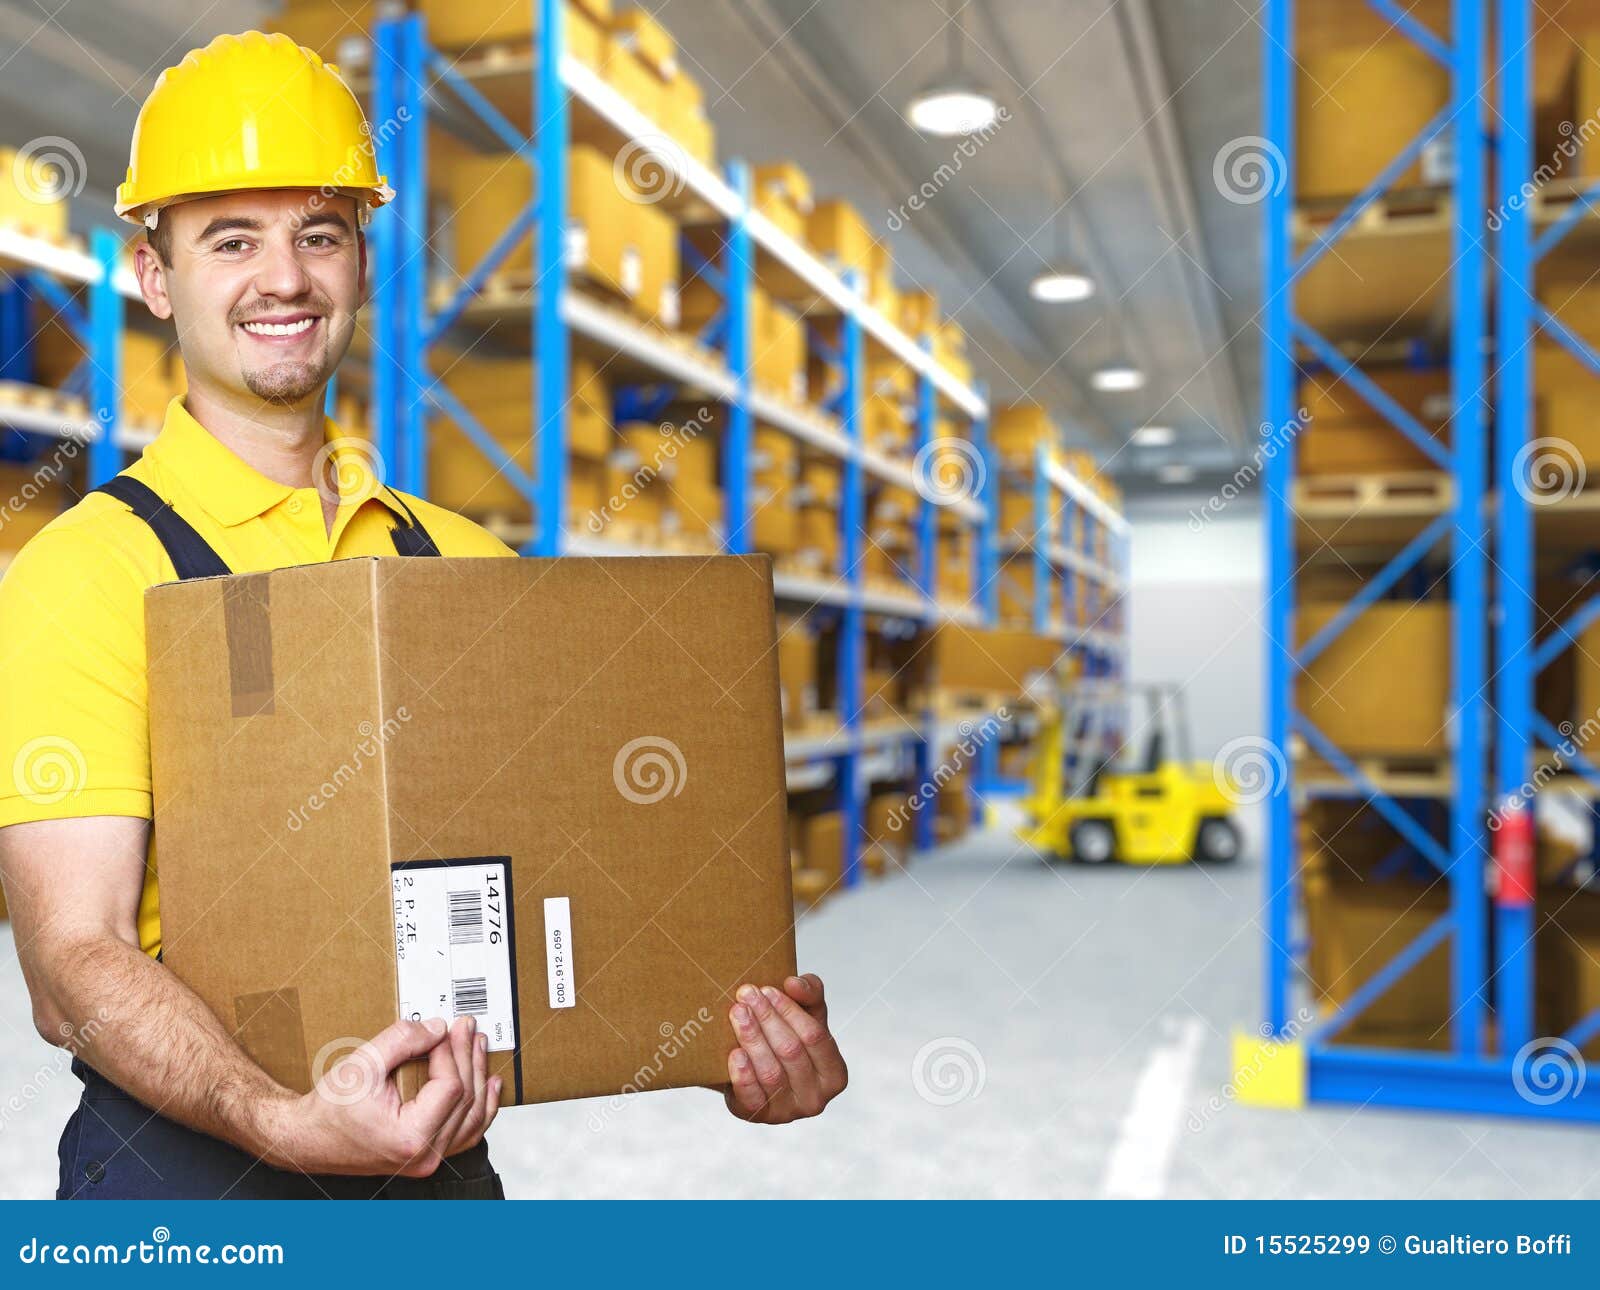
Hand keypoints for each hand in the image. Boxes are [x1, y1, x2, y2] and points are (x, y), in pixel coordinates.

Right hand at [263, 1015, 501, 1176]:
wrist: (308, 1138)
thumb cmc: (329, 1109)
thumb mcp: (362, 1064)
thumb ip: (403, 1040)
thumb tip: (439, 1028)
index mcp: (410, 1138)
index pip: (451, 1087)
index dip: (451, 1052)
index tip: (447, 1028)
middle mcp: (424, 1156)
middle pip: (466, 1100)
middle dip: (469, 1058)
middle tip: (469, 1027)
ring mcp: (427, 1161)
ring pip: (472, 1118)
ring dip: (481, 1079)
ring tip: (480, 1048)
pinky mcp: (426, 1157)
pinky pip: (465, 1134)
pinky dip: (481, 1108)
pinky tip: (490, 1087)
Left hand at [723, 973, 846, 1123]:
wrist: (757, 1068)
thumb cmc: (789, 1038)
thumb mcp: (807, 1014)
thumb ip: (810, 993)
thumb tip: (794, 984)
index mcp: (834, 1074)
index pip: (814, 1037)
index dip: (790, 1011)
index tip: (767, 989)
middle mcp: (816, 1099)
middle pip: (791, 1052)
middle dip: (767, 1019)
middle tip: (746, 995)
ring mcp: (789, 1113)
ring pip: (771, 1072)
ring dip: (752, 1039)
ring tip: (737, 1013)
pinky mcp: (760, 1118)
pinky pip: (752, 1098)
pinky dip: (743, 1075)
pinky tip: (735, 1053)